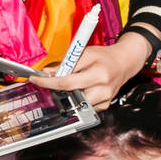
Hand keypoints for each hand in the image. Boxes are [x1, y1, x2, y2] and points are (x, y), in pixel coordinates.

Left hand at [30, 35, 152, 109]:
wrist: (124, 63)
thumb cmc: (104, 56)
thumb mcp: (85, 53)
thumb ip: (67, 64)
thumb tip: (47, 73)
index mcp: (98, 75)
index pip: (67, 83)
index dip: (48, 83)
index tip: (36, 80)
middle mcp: (103, 90)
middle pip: (71, 97)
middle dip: (59, 91)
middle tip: (54, 81)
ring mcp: (105, 100)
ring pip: (76, 104)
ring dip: (69, 95)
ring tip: (73, 83)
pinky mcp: (105, 105)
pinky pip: (84, 106)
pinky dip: (78, 99)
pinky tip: (82, 89)